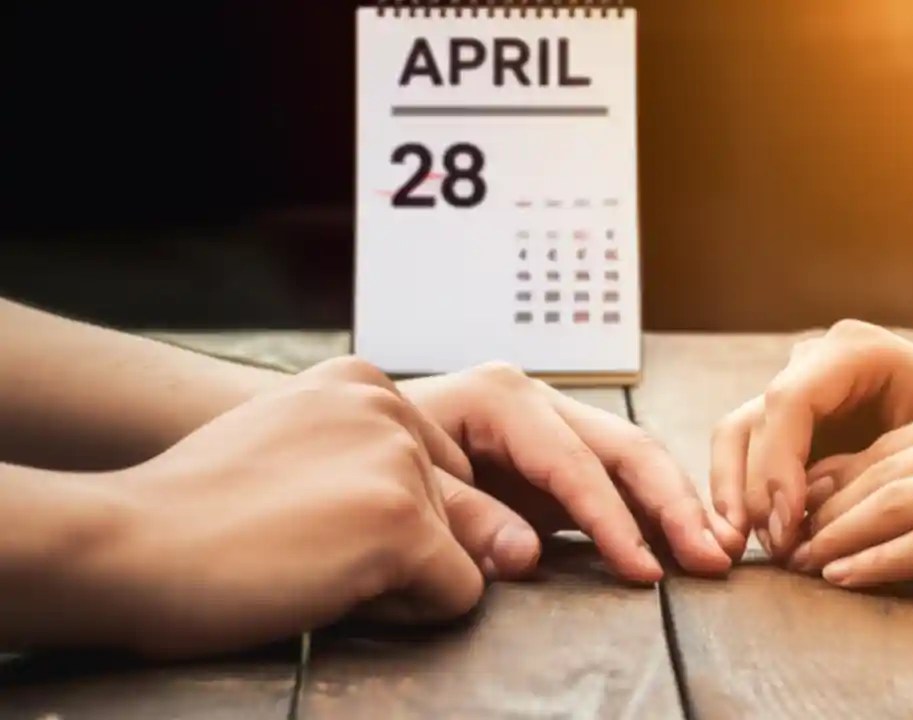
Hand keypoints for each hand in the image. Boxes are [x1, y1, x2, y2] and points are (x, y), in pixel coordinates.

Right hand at [93, 358, 482, 657]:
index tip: (306, 518)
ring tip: (309, 563)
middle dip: (400, 549)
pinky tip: (332, 590)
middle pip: (456, 510)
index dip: (386, 518)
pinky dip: (408, 614)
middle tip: (303, 546)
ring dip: (397, 580)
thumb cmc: (196, 513)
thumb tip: (485, 525)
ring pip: (459, 554)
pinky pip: (459, 593)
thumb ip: (372, 464)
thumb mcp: (297, 454)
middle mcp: (388, 405)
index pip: (437, 470)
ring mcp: (397, 461)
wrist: (125, 544)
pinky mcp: (402, 522)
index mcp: (362, 381)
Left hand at [399, 363, 743, 582]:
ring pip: (632, 458)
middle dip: (674, 502)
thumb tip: (528, 555)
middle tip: (713, 556)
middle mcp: (535, 402)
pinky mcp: (555, 458)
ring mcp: (549, 426)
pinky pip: (616, 479)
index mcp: (500, 399)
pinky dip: (652, 511)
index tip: (645, 570)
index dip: (613, 520)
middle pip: (625, 445)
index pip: (574, 463)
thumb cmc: (372, 464)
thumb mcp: (405, 488)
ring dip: (676, 506)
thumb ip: (465, 520)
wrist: (350, 449)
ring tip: (715, 551)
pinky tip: (682, 542)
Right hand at [710, 320, 912, 559]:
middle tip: (768, 546)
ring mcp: (796, 393)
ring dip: (730, 494)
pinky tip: (750, 542)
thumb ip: (900, 466)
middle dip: (747, 486)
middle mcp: (814, 362)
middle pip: (752, 420)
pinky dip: (739, 500)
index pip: (789, 400)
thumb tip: (831, 515)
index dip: (777, 463)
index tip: (788, 522)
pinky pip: (745, 458)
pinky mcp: (788, 428)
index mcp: (854, 350)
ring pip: (735, 437)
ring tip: (741, 549)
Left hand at [793, 386, 912, 600]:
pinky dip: (880, 562)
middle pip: (885, 469)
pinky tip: (844, 578)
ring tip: (797, 564)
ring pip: (897, 501)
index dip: (842, 479)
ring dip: (836, 535)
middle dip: (824, 506)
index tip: (801, 508)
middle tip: (783, 539)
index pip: (898, 445)